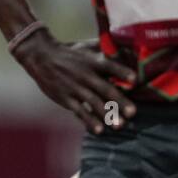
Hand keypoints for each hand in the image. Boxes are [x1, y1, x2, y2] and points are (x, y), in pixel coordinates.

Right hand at [12, 30, 136, 133]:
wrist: (41, 57)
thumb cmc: (71, 53)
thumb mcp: (88, 48)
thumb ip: (107, 49)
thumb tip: (130, 48)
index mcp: (94, 62)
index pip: (110, 66)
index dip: (122, 72)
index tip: (135, 80)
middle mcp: (86, 75)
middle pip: (105, 89)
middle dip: (120, 101)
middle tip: (133, 112)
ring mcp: (75, 88)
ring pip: (94, 103)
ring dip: (107, 115)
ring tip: (119, 125)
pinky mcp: (66, 99)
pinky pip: (79, 111)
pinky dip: (89, 121)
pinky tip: (99, 130)